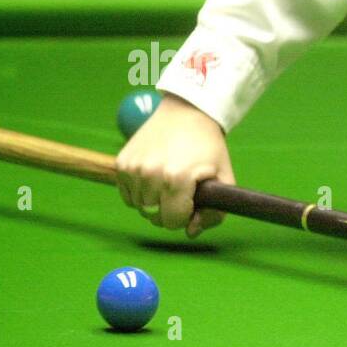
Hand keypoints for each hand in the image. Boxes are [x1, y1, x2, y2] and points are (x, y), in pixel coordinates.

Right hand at [115, 93, 235, 237]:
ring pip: (140, 208)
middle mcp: (150, 174)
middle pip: (155, 218)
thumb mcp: (224, 179)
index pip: (173, 222)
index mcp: (177, 179)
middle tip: (181, 194)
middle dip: (169, 213)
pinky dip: (140, 193)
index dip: (185, 218)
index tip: (192, 204)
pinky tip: (154, 178)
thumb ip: (215, 213)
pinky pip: (127, 195)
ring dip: (154, 203)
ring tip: (169, 184)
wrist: (187, 113)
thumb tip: (191, 233)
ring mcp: (133, 168)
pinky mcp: (121, 163)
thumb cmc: (209, 148)